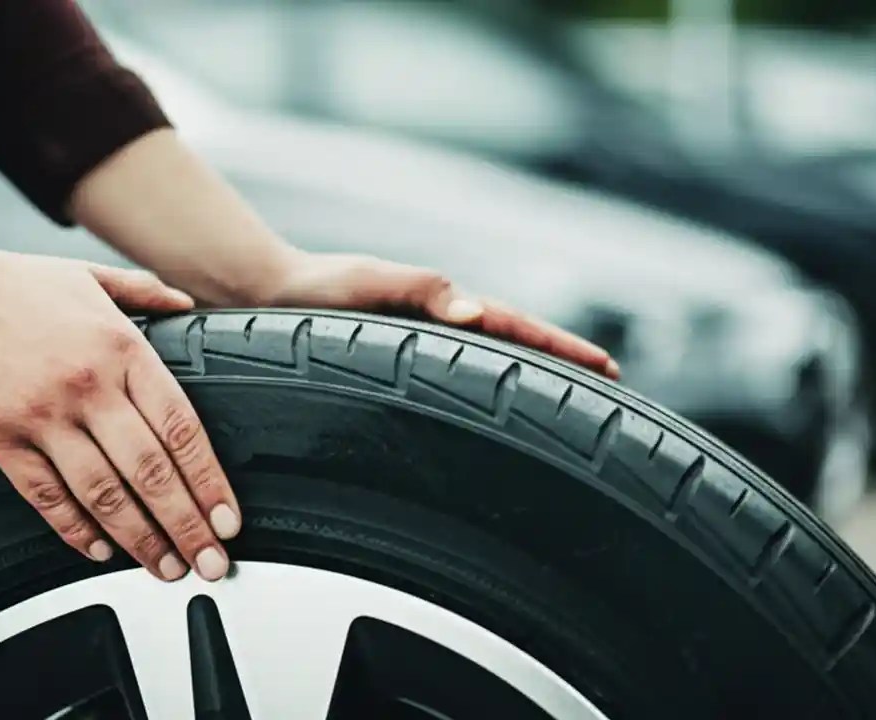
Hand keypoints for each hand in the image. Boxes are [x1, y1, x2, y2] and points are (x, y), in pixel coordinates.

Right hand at [0, 245, 241, 581]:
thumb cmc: (12, 281)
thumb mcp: (89, 277)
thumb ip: (145, 293)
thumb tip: (189, 305)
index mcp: (120, 347)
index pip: (181, 428)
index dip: (209, 482)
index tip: (228, 519)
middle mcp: (87, 385)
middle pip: (150, 471)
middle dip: (187, 527)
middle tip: (211, 564)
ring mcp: (41, 415)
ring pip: (102, 494)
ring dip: (140, 540)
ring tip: (165, 569)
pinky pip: (45, 497)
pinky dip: (76, 530)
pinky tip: (100, 552)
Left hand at [267, 251, 619, 378]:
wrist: (264, 297)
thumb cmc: (313, 291)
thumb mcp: (368, 282)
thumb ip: (419, 289)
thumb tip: (473, 311)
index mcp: (441, 306)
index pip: (515, 327)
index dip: (560, 349)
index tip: (606, 368)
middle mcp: (438, 328)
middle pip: (515, 346)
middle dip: (561, 366)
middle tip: (610, 390)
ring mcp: (421, 347)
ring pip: (489, 366)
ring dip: (531, 381)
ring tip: (568, 408)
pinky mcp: (397, 366)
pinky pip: (455, 382)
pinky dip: (487, 394)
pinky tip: (495, 420)